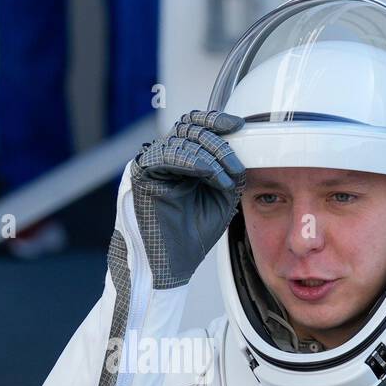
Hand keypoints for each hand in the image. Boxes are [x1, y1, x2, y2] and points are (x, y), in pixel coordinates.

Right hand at [129, 110, 245, 288]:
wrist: (170, 264)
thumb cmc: (191, 236)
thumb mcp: (221, 197)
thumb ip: (228, 171)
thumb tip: (243, 149)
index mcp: (183, 160)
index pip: (196, 126)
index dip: (216, 120)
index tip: (239, 126)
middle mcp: (166, 158)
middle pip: (191, 128)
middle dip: (219, 143)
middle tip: (235, 166)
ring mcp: (153, 164)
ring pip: (181, 139)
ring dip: (210, 156)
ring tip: (224, 179)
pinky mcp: (142, 173)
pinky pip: (166, 154)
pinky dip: (191, 160)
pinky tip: (207, 173)